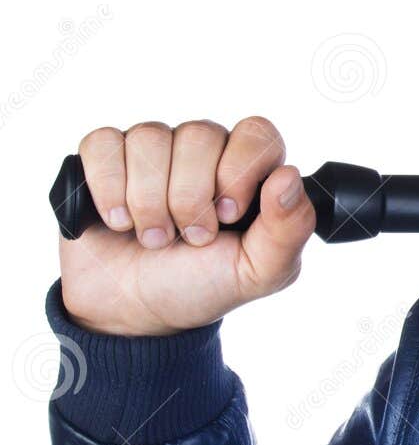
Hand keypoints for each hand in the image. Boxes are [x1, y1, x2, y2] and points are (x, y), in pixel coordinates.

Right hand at [59, 116, 315, 336]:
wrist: (134, 311)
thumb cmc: (202, 285)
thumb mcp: (259, 271)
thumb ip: (290, 228)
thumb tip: (289, 176)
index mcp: (250, 171)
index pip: (256, 133)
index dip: (240, 169)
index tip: (228, 216)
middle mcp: (205, 152)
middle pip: (200, 135)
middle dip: (190, 197)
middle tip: (190, 237)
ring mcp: (154, 151)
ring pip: (150, 138)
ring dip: (148, 201)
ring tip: (154, 238)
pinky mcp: (106, 157)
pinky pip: (103, 144)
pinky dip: (108, 188)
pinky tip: (118, 220)